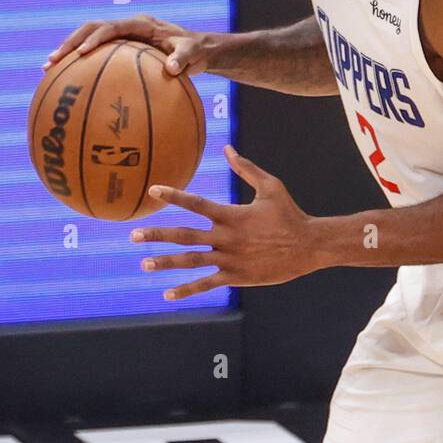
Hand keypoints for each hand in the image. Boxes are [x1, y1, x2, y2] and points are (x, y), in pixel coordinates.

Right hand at [45, 14, 213, 74]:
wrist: (198, 49)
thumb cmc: (196, 51)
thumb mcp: (194, 54)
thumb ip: (183, 59)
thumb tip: (172, 69)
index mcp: (141, 24)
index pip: (112, 27)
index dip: (95, 38)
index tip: (82, 53)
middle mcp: (127, 26)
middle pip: (90, 29)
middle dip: (70, 43)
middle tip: (53, 60)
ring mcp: (122, 36)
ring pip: (88, 39)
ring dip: (69, 51)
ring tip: (48, 69)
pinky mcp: (120, 47)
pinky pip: (97, 53)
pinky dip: (81, 64)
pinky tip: (67, 81)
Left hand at [131, 145, 318, 300]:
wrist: (309, 246)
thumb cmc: (290, 214)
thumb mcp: (271, 186)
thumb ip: (246, 168)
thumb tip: (227, 148)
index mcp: (232, 214)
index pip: (196, 203)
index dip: (174, 196)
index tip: (152, 191)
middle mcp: (227, 237)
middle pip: (185, 235)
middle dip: (157, 234)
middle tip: (133, 234)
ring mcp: (230, 259)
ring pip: (191, 261)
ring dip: (166, 262)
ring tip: (144, 264)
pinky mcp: (237, 276)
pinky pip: (207, 284)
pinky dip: (187, 290)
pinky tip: (167, 294)